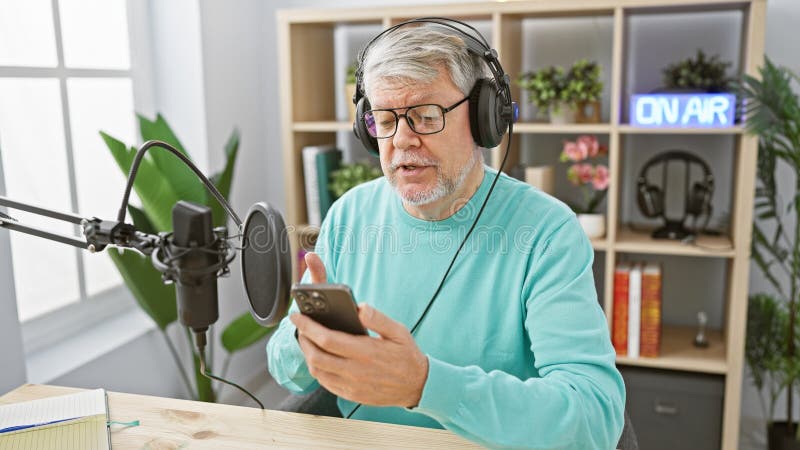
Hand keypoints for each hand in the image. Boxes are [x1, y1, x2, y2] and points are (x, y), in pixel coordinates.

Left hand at [291, 253, 428, 407]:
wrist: (417, 385)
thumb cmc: (407, 356)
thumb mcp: (398, 331)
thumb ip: (378, 319)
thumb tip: (360, 308)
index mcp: (366, 352)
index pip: (327, 339)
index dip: (308, 327)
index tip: (298, 317)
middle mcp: (356, 370)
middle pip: (316, 356)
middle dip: (302, 339)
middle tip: (300, 328)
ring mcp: (352, 385)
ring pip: (317, 371)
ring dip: (307, 354)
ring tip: (308, 341)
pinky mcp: (351, 394)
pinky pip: (325, 382)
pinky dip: (317, 369)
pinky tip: (319, 358)